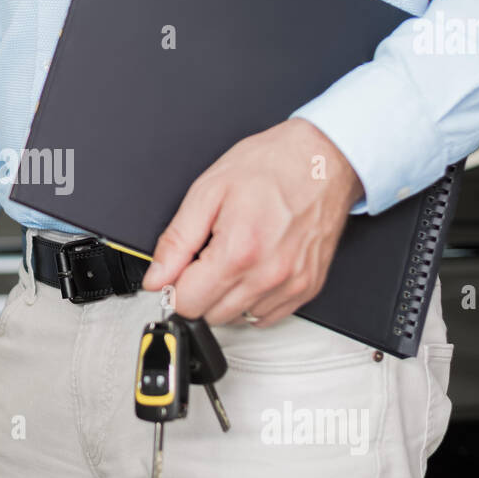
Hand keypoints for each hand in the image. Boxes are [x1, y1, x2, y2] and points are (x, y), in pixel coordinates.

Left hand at [141, 118, 363, 326]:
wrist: (322, 159)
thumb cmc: (270, 166)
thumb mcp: (207, 192)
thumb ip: (176, 242)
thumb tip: (157, 278)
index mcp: (239, 251)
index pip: (188, 303)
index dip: (175, 285)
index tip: (181, 268)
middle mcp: (268, 275)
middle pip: (211, 315)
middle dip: (200, 290)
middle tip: (209, 255)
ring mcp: (291, 285)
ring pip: (238, 318)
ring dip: (228, 295)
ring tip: (236, 255)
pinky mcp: (308, 288)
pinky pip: (267, 316)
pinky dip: (253, 298)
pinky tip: (254, 267)